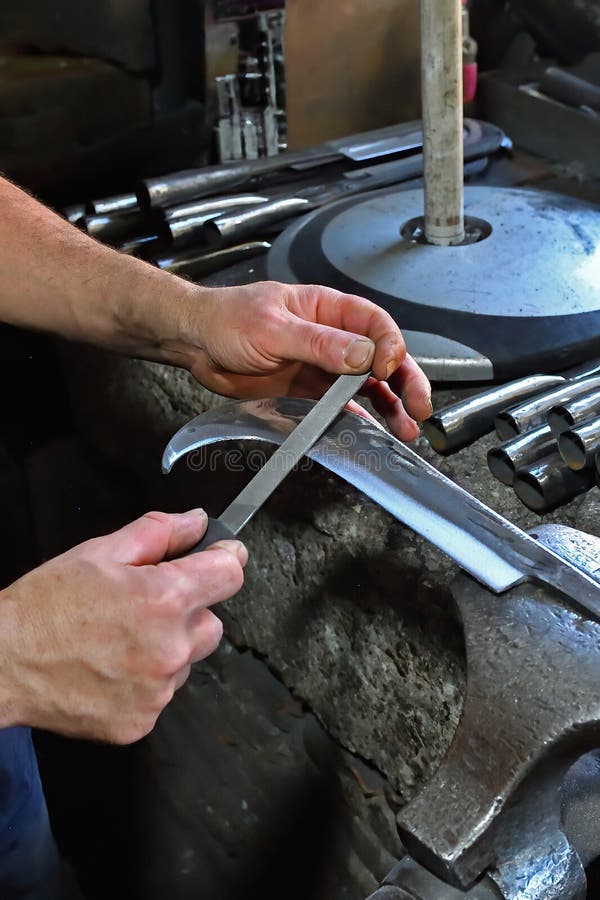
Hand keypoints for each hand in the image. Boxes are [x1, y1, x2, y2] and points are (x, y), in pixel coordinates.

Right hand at [0, 510, 246, 743]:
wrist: (2, 663)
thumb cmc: (46, 603)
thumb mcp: (100, 552)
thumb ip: (158, 533)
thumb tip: (197, 522)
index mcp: (165, 600)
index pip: (230, 576)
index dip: (225, 561)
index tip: (219, 558)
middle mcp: (170, 649)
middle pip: (213, 625)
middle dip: (189, 612)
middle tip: (146, 607)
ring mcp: (157, 692)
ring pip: (187, 662)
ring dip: (167, 650)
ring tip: (119, 641)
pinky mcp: (141, 723)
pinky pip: (161, 695)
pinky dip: (144, 683)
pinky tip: (111, 670)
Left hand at [147, 280, 431, 439]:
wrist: (195, 343)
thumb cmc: (227, 319)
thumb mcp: (272, 328)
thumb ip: (318, 343)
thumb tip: (362, 354)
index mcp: (327, 309)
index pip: (374, 324)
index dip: (389, 346)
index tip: (387, 368)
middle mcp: (331, 338)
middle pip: (381, 358)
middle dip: (405, 381)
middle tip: (418, 406)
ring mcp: (322, 367)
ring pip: (367, 387)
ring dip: (389, 406)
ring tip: (405, 429)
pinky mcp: (308, 392)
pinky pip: (341, 407)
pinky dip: (359, 420)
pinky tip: (373, 434)